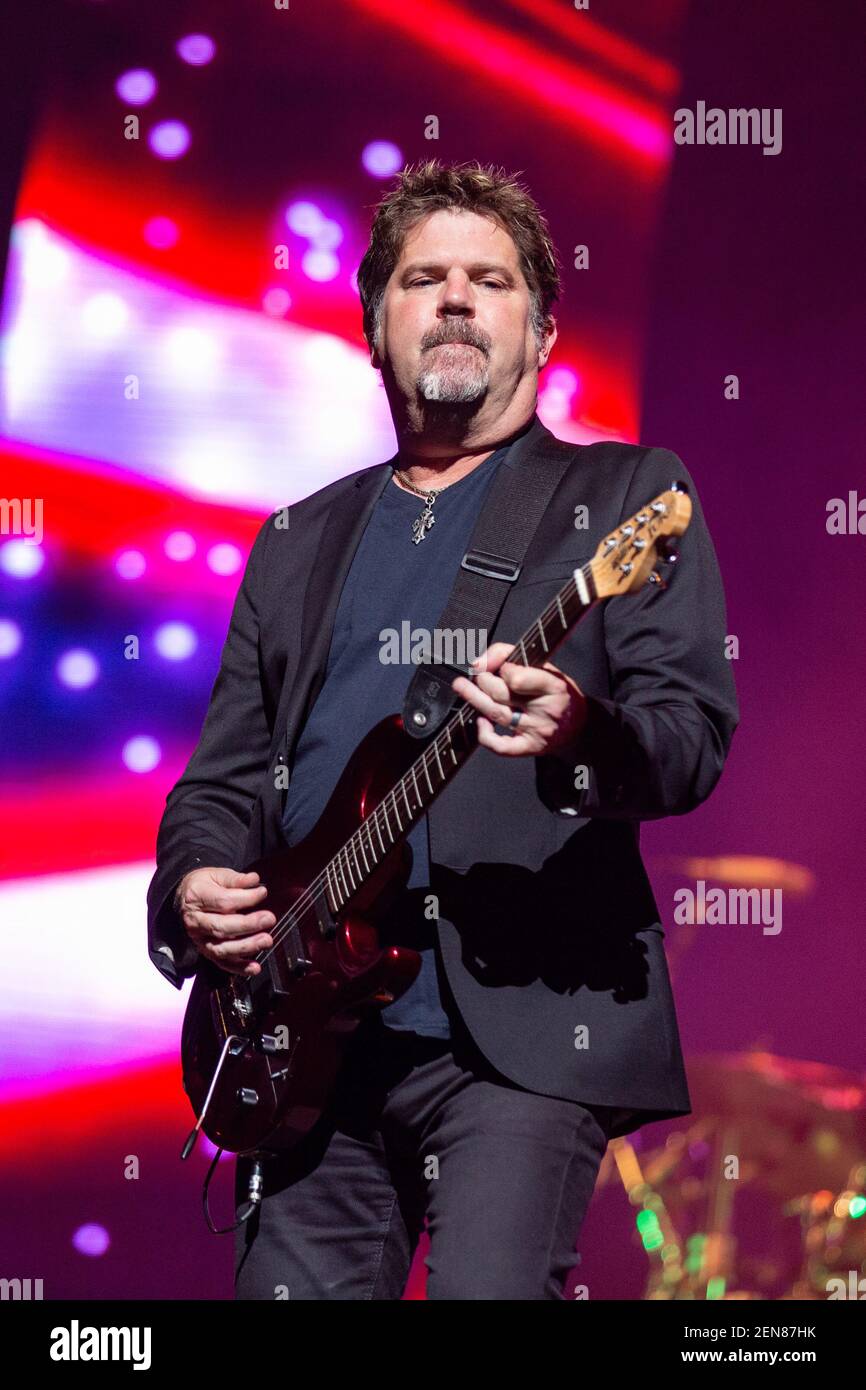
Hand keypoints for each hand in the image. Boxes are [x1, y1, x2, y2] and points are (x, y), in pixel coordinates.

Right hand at [174, 867, 275, 976]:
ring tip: (266, 940)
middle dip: (248, 925)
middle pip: (222, 927)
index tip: (263, 893)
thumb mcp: (216, 875)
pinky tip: (254, 967)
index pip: (223, 902)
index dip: (246, 898)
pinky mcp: (205, 952)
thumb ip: (236, 879)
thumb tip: (254, 880)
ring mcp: (199, 939)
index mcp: (197, 897)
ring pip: (222, 948)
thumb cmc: (203, 886)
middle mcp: (195, 921)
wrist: (184, 899)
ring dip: (246, 947)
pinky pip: (222, 963)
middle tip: (269, 919)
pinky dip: (239, 968)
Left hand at [451, 641, 587, 756]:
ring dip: (474, 698)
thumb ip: (518, 660)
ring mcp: (536, 731)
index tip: (494, 663)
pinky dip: (485, 735)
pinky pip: (501, 747)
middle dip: (482, 680)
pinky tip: (480, 722)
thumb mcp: (549, 669)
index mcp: (554, 686)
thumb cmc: (561, 694)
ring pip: (497, 714)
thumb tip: (483, 660)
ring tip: (461, 686)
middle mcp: (546, 710)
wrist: (580, 727)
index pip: (517, 677)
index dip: (499, 668)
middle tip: (476, 674)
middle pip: (502, 694)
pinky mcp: (529, 748)